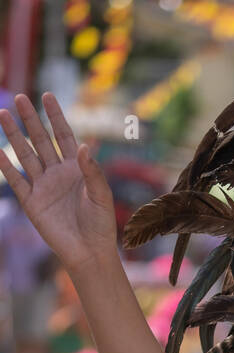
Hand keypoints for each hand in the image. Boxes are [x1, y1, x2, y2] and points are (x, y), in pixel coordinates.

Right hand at [0, 92, 117, 275]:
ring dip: (15, 135)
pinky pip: (16, 181)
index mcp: (77, 168)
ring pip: (26, 155)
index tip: (48, 96)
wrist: (89, 252)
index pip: (64, 136)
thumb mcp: (102, 196)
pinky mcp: (32, 202)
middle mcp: (57, 173)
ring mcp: (43, 186)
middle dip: (31, 119)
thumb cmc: (100, 225)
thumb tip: (84, 146)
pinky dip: (6, 166)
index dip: (55, 117)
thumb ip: (94, 171)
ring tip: (3, 114)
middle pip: (42, 140)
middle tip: (20, 97)